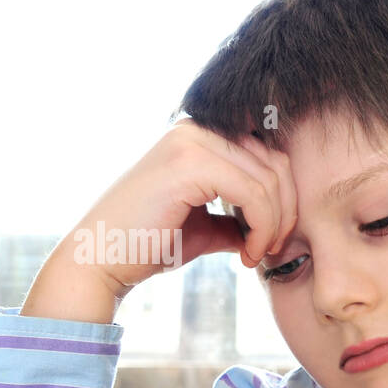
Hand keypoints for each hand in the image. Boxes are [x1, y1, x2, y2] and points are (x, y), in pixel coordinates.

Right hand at [48, 117, 297, 295]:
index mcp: (201, 136)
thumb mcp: (207, 226)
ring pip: (269, 180)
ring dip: (274, 226)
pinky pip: (254, 194)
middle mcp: (197, 129)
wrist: (102, 259)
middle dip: (286, 213)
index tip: (270, 240)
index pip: (269, 156)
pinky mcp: (189, 163)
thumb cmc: (150, 244)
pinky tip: (245, 255)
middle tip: (270, 249)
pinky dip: (261, 229)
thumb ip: (240, 217)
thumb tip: (278, 224)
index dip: (284, 200)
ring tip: (253, 255)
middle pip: (277, 163)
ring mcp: (192, 140)